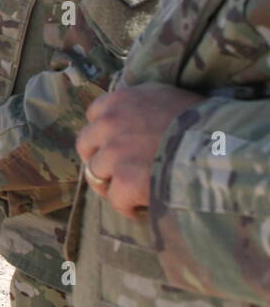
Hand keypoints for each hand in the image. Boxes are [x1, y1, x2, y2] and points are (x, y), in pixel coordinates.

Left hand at [76, 81, 203, 219]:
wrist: (221, 145)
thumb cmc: (203, 121)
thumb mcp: (167, 97)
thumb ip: (141, 104)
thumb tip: (133, 117)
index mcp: (120, 100)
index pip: (94, 114)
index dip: (104, 132)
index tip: (114, 143)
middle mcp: (110, 123)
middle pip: (85, 144)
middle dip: (98, 158)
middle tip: (114, 173)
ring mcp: (115, 152)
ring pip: (95, 173)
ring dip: (110, 184)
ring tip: (129, 193)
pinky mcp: (125, 180)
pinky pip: (115, 199)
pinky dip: (126, 206)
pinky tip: (141, 208)